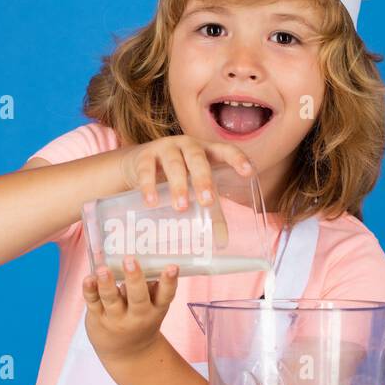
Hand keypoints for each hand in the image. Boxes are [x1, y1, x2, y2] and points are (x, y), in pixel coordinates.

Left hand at [82, 256, 178, 363]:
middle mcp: (137, 316)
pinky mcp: (97, 317)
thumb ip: (153, 288)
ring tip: (103, 269)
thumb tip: (150, 259)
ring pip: (111, 299)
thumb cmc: (142, 321)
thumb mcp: (154, 309)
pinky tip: (89, 278)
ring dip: (107, 284)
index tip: (172, 266)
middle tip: (130, 260)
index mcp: (155, 310)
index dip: (169, 281)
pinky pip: (93, 302)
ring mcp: (115, 318)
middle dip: (134, 279)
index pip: (165, 296)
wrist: (127, 354)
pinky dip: (90, 290)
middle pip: (137, 298)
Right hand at [118, 135, 253, 211]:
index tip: (248, 172)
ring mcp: (165, 148)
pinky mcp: (144, 156)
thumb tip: (222, 239)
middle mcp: (187, 145)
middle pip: (198, 159)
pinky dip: (149, 186)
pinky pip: (147, 170)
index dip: (238, 159)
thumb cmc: (175, 177)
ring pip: (174, 164)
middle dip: (203, 180)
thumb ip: (205, 204)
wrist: (136, 165)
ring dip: (178, 185)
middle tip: (207, 202)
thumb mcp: (192, 185)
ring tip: (180, 207)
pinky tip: (151, 202)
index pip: (225, 150)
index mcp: (206, 151)